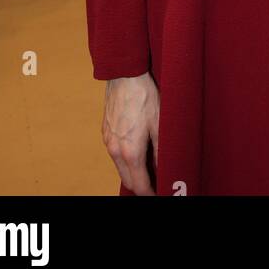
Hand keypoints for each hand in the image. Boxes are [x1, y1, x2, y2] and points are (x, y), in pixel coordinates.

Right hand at [102, 72, 159, 194]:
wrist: (124, 75)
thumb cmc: (144, 96)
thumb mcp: (160, 124)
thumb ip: (161, 151)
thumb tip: (163, 169)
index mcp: (131, 152)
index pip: (139, 185)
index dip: (150, 193)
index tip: (160, 192)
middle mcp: (116, 150)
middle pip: (128, 180)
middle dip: (141, 185)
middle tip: (156, 182)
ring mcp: (108, 141)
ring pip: (120, 168)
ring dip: (132, 172)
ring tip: (149, 166)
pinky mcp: (105, 132)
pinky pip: (114, 154)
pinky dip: (125, 159)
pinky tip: (137, 150)